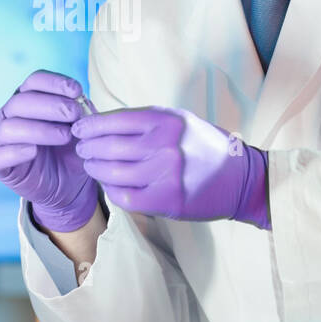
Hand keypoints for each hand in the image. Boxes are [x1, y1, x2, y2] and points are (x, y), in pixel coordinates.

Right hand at [0, 70, 99, 231]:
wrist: (68, 185)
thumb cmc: (71, 150)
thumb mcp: (82, 128)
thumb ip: (82, 113)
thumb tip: (81, 102)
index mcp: (30, 98)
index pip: (35, 80)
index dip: (54, 82)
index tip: (77, 91)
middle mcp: (11, 114)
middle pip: (22, 100)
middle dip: (51, 105)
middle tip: (74, 114)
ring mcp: (2, 138)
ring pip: (10, 126)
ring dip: (39, 129)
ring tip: (65, 136)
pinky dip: (14, 151)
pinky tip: (33, 151)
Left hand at [71, 106, 268, 226]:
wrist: (241, 179)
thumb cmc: (206, 147)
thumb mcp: (181, 121)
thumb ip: (147, 121)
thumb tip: (104, 121)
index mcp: (167, 121)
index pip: (116, 120)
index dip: (91, 125)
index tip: (79, 129)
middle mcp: (165, 145)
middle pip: (109, 146)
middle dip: (88, 148)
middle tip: (81, 149)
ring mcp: (166, 175)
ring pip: (113, 172)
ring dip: (95, 169)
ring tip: (90, 165)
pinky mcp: (167, 201)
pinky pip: (125, 196)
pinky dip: (110, 189)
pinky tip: (108, 184)